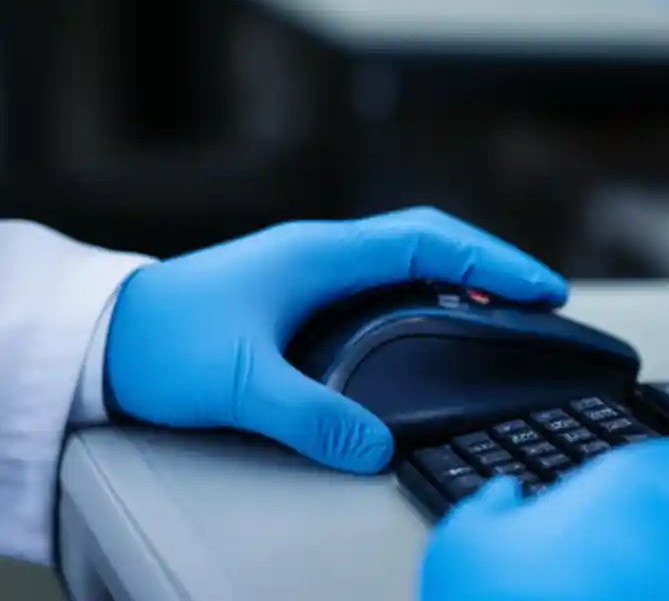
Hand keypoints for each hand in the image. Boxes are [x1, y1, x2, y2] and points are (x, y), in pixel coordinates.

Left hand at [105, 208, 566, 472]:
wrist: (106, 334)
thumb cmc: (165, 343)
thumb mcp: (238, 384)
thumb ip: (309, 416)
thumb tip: (376, 449)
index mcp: (323, 254)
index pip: (430, 241)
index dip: (493, 260)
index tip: (544, 288)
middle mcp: (326, 251)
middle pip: (432, 238)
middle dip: (494, 260)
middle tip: (544, 297)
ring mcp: (316, 267)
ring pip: (411, 254)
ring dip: (465, 271)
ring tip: (509, 305)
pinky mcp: (305, 291)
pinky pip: (388, 278)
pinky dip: (432, 289)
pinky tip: (442, 318)